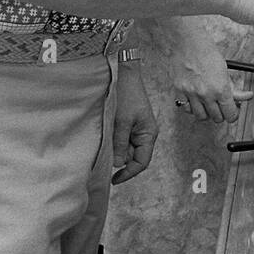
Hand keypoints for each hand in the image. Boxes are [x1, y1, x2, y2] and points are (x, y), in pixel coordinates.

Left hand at [111, 66, 157, 184]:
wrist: (124, 74)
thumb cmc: (126, 95)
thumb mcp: (121, 121)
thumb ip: (120, 144)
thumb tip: (118, 165)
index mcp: (149, 134)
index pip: (141, 162)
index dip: (128, 173)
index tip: (114, 179)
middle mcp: (146, 133)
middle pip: (134, 156)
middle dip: (120, 159)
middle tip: (103, 159)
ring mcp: (138, 128)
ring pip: (126, 148)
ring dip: (116, 149)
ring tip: (104, 144)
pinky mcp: (129, 123)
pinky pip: (123, 139)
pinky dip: (114, 141)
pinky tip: (106, 136)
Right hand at [162, 21, 243, 123]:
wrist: (188, 42)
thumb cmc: (207, 52)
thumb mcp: (225, 70)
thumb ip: (233, 88)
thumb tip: (246, 97)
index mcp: (220, 89)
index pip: (230, 114)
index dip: (233, 115)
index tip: (232, 112)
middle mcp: (206, 94)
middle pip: (216, 118)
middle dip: (221, 114)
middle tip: (221, 106)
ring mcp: (191, 94)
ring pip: (201, 117)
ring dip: (206, 113)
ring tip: (208, 104)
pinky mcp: (179, 91)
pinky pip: (186, 109)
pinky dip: (192, 108)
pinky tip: (196, 100)